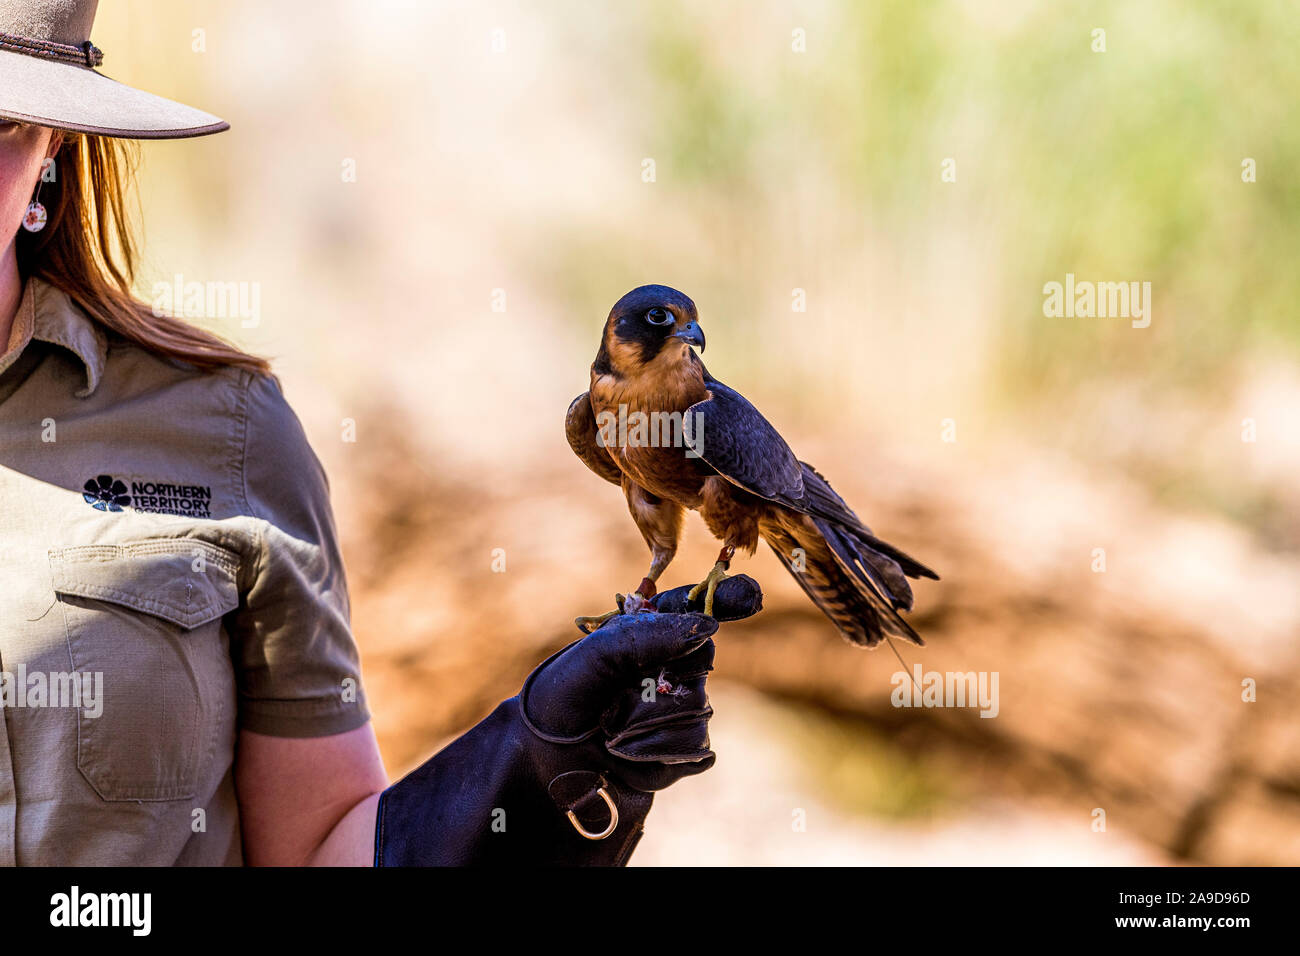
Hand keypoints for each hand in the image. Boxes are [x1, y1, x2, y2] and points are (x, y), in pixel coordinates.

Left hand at [374, 575, 762, 865]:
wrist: (541, 771)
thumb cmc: (558, 704)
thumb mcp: (593, 659)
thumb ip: (646, 636)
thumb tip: (707, 628)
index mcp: (643, 634)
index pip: (694, 608)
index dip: (727, 598)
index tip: (753, 596)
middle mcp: (665, 667)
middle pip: (701, 660)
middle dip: (668, 679)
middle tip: (628, 695)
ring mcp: (675, 710)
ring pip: (698, 711)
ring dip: (651, 727)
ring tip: (613, 735)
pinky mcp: (678, 754)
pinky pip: (693, 751)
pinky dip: (656, 757)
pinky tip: (627, 759)